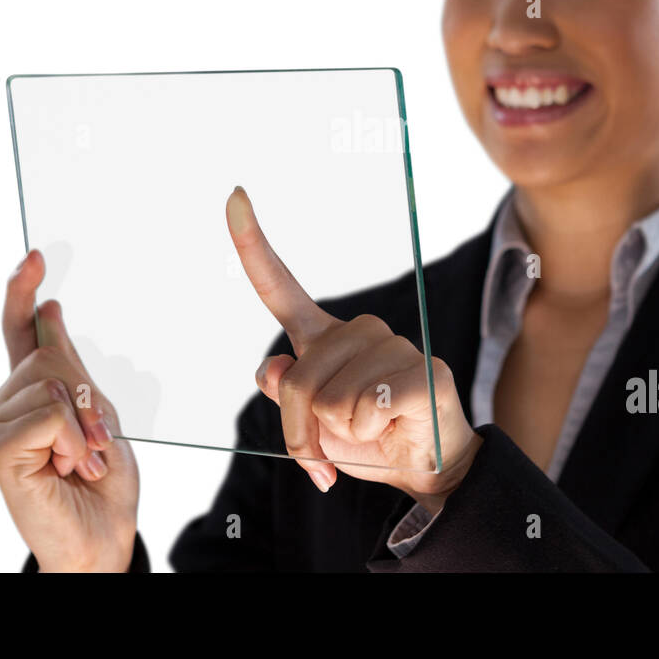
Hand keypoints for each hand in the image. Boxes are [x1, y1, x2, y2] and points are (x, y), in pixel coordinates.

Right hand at [0, 250, 140, 570]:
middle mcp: (1, 405)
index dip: (22, 292)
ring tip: (81, 462)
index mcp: (25, 393)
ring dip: (85, 426)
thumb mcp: (95, 412)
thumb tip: (48, 312)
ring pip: (52, 383)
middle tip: (94, 445)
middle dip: (88, 397)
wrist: (100, 536)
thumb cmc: (99, 482)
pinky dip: (73, 441)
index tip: (35, 257)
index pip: (17, 332)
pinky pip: (48, 413)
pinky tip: (68, 469)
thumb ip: (68, 367)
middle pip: (50, 356)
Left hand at [227, 186, 481, 512]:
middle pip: (296, 384)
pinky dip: (371, 433)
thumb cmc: (363, 436)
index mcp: (323, 336)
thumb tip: (272, 368)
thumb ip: (286, 397)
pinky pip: (366, 411)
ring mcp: (393, 344)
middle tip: (336, 441)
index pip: (279, 287)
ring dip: (342, 435)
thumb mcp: (311, 426)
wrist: (420, 463)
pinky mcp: (425, 369)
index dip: (251, 244)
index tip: (234, 195)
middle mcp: (357, 330)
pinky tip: (394, 425)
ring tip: (372, 430)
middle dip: (304, 431)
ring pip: (330, 402)